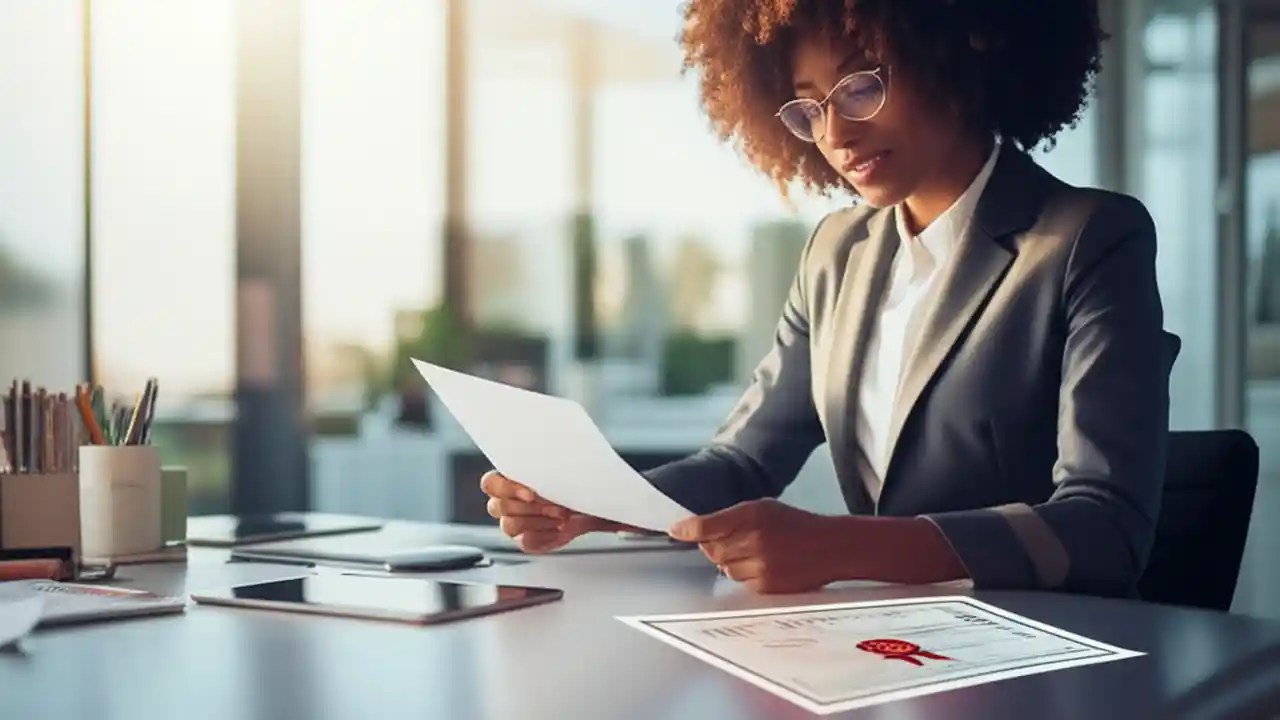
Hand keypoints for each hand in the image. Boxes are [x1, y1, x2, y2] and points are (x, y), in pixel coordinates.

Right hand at [480, 471, 629, 552]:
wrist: (588, 506)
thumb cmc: (573, 486)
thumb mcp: (568, 472)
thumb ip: (562, 469)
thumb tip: (568, 455)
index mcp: (508, 480)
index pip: (490, 484)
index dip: (506, 488)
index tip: (531, 492)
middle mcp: (506, 503)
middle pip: (498, 507)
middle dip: (531, 507)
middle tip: (557, 506)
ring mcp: (513, 523)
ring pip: (510, 525)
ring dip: (538, 521)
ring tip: (561, 517)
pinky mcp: (526, 540)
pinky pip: (525, 541)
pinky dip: (544, 535)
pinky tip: (559, 529)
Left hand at [668, 499, 844, 593]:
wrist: (830, 547)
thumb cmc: (795, 525)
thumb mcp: (764, 508)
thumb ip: (732, 517)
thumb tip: (698, 528)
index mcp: (752, 515)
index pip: (707, 526)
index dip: (687, 529)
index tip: (675, 530)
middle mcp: (754, 540)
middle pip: (711, 550)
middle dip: (714, 545)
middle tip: (733, 540)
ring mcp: (760, 565)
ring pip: (723, 567)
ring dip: (730, 560)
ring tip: (755, 552)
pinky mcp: (766, 585)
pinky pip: (740, 581)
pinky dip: (745, 574)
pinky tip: (764, 564)